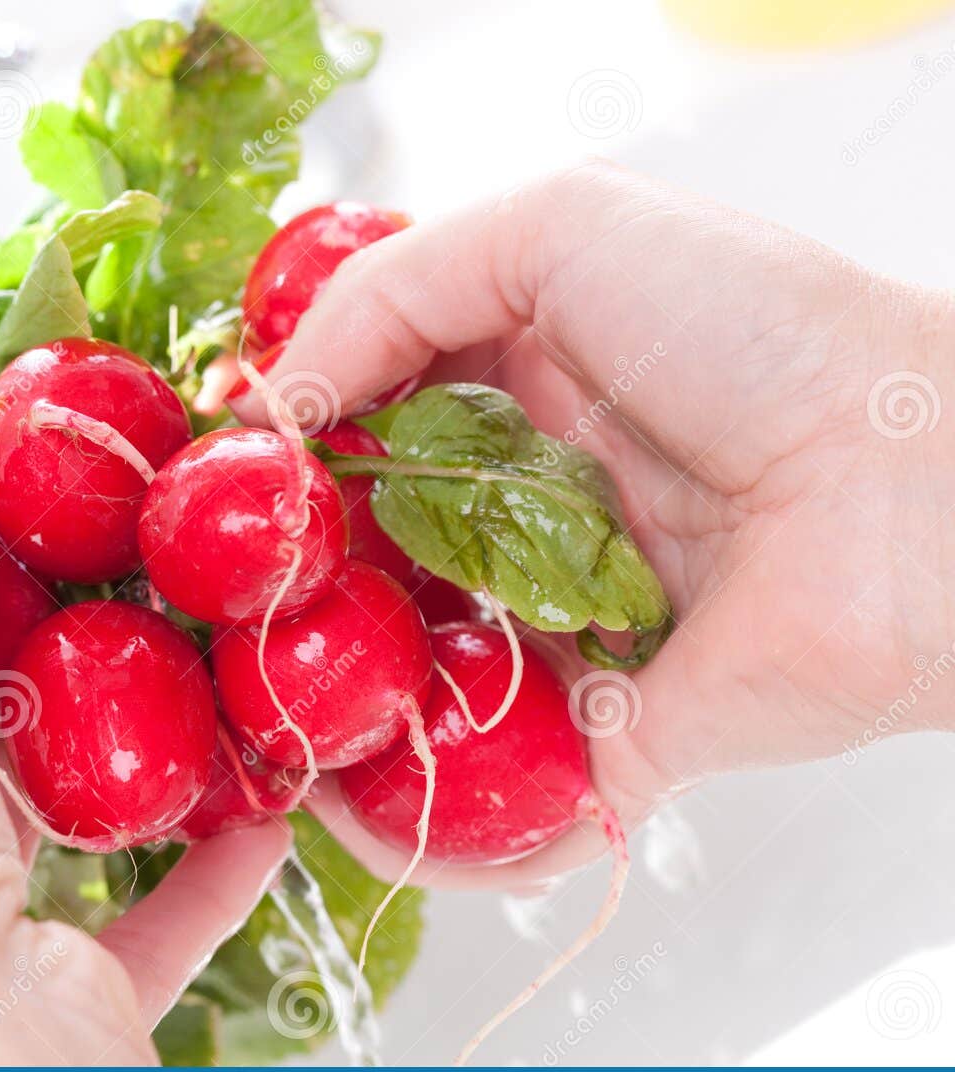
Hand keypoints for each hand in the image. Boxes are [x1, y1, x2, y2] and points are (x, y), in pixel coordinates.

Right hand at [241, 161, 954, 887]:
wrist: (916, 485)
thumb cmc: (761, 333)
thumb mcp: (562, 232)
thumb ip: (392, 292)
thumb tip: (275, 405)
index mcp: (509, 394)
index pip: (353, 431)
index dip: (277, 458)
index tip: (204, 487)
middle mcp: (521, 515)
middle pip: (363, 562)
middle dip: (280, 588)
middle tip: (209, 608)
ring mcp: (553, 629)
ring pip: (407, 679)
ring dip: (324, 703)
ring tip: (243, 711)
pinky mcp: (599, 734)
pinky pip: (494, 790)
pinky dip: (418, 822)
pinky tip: (338, 811)